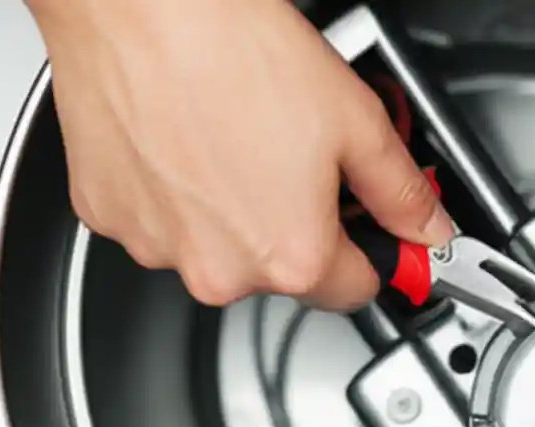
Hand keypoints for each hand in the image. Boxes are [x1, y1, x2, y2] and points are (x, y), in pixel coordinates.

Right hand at [25, 0, 454, 309]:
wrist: (136, 5)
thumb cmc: (232, 49)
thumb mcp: (356, 119)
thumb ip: (402, 190)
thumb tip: (427, 226)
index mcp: (291, 256)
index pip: (356, 291)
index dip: (372, 253)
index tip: (373, 231)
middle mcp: (220, 269)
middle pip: (283, 269)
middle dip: (297, 222)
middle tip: (294, 156)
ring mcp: (157, 247)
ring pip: (219, 246)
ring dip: (233, 208)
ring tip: (235, 136)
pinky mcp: (107, 217)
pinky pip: (161, 221)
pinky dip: (177, 192)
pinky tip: (187, 140)